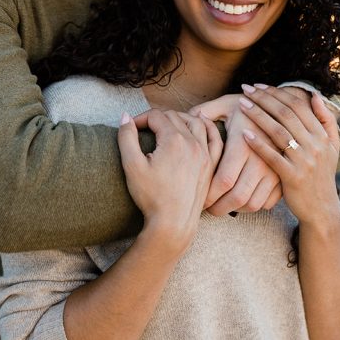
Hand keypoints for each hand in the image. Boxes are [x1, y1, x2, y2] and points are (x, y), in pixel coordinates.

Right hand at [119, 110, 218, 250]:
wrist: (173, 223)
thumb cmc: (151, 197)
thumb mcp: (131, 166)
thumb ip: (126, 137)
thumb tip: (125, 117)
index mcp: (173, 140)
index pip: (156, 116)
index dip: (140, 118)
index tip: (131, 128)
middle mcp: (193, 143)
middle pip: (175, 116)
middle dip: (158, 118)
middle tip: (145, 128)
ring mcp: (205, 154)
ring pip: (196, 122)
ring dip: (181, 118)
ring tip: (169, 124)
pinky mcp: (211, 165)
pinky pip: (214, 139)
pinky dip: (207, 128)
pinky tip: (200, 126)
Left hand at [189, 94, 282, 214]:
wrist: (288, 108)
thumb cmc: (252, 107)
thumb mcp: (227, 104)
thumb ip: (204, 111)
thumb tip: (183, 118)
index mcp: (243, 144)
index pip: (223, 181)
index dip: (209, 195)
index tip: (199, 198)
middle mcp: (261, 160)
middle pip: (237, 197)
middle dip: (219, 208)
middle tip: (207, 209)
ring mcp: (275, 170)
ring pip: (253, 203)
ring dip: (235, 209)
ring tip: (222, 205)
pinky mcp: (284, 177)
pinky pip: (268, 202)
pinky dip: (253, 206)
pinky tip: (241, 200)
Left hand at [238, 86, 339, 225]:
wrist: (322, 209)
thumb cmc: (321, 175)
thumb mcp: (331, 147)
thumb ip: (326, 120)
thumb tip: (314, 95)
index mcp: (322, 134)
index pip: (298, 105)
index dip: (277, 92)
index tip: (259, 86)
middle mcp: (315, 145)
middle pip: (286, 114)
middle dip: (264, 98)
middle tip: (246, 89)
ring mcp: (304, 161)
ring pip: (278, 131)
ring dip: (258, 115)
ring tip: (241, 104)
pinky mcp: (293, 177)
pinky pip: (272, 157)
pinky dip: (258, 144)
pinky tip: (243, 133)